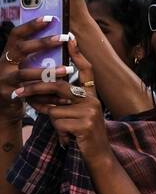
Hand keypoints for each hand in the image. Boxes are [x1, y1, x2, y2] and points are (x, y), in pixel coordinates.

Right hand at [1, 17, 63, 122]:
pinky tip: (65, 97)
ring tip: (68, 69)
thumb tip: (58, 38)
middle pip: (21, 49)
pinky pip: (31, 94)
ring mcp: (4, 80)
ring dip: (48, 71)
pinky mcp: (9, 96)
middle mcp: (3, 64)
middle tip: (63, 37)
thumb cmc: (18, 82)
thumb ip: (34, 56)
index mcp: (8, 54)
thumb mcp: (21, 66)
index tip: (50, 18)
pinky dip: (48, 96)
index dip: (31, 25)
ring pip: (25, 73)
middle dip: (43, 42)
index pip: (16, 35)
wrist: (2, 108)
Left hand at [24, 38, 109, 161]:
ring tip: (64, 129)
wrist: (99, 155)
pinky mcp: (84, 124)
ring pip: (55, 108)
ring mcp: (90, 112)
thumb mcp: (76, 115)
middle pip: (59, 86)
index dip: (78, 54)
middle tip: (18, 93)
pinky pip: (58, 121)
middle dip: (37, 90)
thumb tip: (40, 93)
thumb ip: (64, 102)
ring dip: (53, 120)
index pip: (86, 70)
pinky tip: (68, 137)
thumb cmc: (84, 134)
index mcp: (92, 95)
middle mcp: (93, 100)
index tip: (70, 38)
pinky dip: (58, 130)